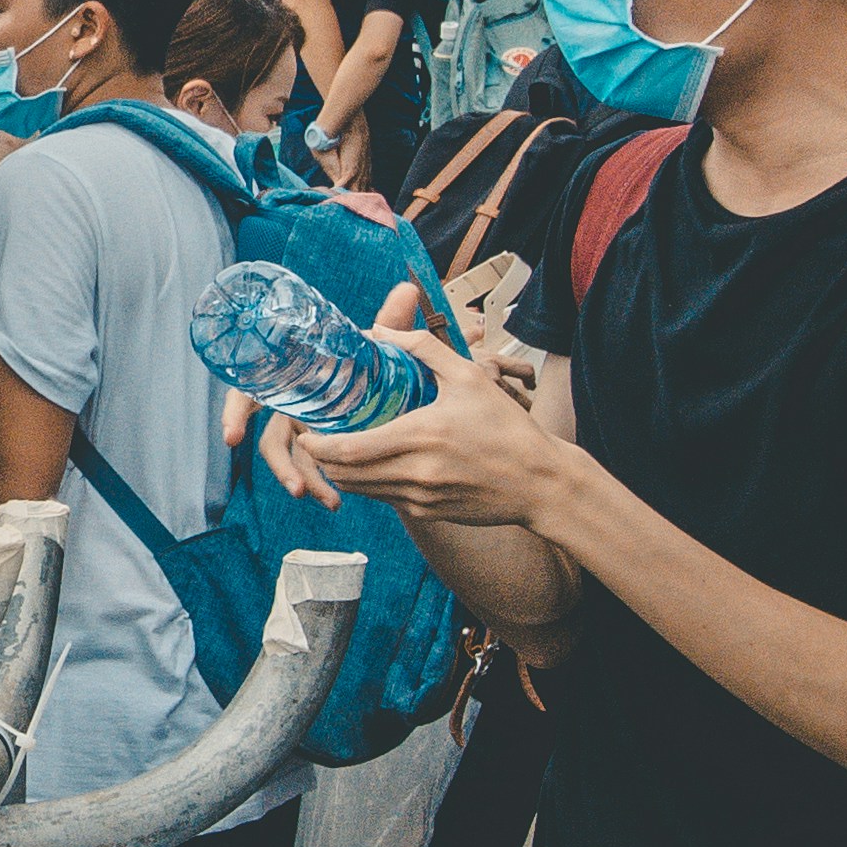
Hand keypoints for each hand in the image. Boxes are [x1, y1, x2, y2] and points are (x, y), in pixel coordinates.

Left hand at [293, 307, 593, 539]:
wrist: (541, 484)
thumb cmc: (507, 427)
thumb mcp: (469, 376)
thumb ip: (423, 348)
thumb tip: (379, 332)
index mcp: (420, 437)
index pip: (347, 451)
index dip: (317, 445)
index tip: (305, 430)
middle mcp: (415, 474)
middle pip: (346, 475)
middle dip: (321, 459)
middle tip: (312, 438)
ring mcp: (421, 499)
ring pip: (362, 491)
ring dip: (342, 473)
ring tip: (335, 449)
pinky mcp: (429, 513)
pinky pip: (385, 499)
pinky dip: (369, 483)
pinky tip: (371, 464)